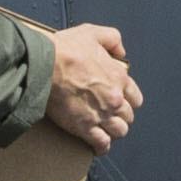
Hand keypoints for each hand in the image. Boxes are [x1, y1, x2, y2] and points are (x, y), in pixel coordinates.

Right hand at [41, 22, 142, 151]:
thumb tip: (121, 52)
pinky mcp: (85, 127)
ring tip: (104, 130)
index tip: (119, 101)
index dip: (128, 100)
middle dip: (120, 116)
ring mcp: (101, 115)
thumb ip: (112, 40)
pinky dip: (102, 146)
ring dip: (113, 131)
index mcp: (119, 77)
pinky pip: (102, 144)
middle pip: (128, 116)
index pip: (135, 98)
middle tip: (109, 115)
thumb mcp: (93, 33)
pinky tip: (98, 146)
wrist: (45, 65)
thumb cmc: (66, 49)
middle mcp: (114, 98)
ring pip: (119, 131)